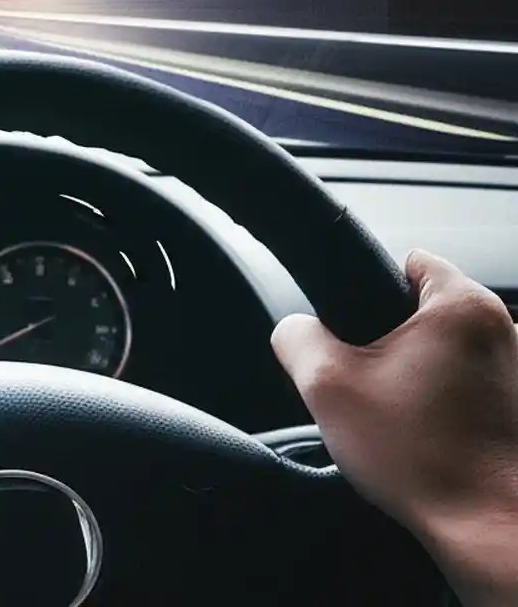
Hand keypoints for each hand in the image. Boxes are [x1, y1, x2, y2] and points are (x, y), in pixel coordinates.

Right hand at [272, 250, 517, 606]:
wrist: (489, 527)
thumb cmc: (423, 458)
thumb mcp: (326, 388)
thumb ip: (296, 339)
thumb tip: (293, 330)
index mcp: (462, 306)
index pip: (407, 261)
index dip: (366, 291)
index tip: (353, 331)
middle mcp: (505, 328)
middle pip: (426, 312)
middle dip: (390, 344)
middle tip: (368, 387)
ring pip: (448, 354)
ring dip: (420, 377)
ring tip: (400, 420)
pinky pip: (469, 389)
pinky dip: (446, 406)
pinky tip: (428, 441)